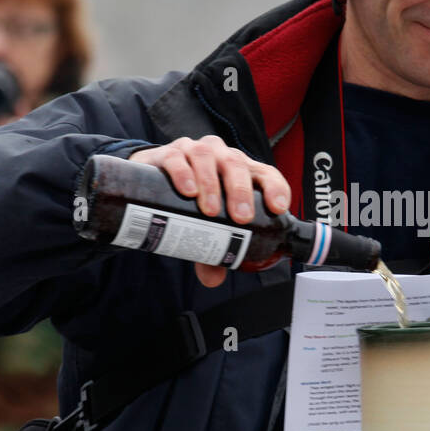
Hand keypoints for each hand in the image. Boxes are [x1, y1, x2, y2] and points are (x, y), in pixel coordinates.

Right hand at [129, 136, 291, 287]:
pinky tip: (188, 191)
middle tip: (240, 218)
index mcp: (241, 171)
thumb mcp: (207, 223)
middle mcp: (221, 156)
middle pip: (236, 165)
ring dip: (212, 184)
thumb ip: (212, 249)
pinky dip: (184, 174)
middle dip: (241, 192)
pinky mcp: (168, 154)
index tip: (277, 208)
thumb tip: (213, 279)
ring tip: (211, 211)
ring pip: (208, 159)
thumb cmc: (193, 198)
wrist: (152, 180)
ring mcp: (194, 151)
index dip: (275, 188)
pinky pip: (177, 159)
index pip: (265, 174)